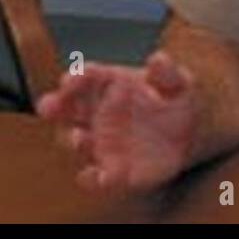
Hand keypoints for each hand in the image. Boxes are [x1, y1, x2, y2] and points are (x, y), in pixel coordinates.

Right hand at [37, 51, 199, 192]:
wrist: (189, 133)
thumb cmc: (175, 99)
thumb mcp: (177, 81)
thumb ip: (166, 73)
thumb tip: (158, 59)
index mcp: (110, 84)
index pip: (86, 77)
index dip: (75, 78)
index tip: (70, 79)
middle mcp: (97, 113)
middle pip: (67, 108)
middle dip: (55, 106)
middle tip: (49, 106)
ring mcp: (102, 142)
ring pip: (77, 141)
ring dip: (75, 140)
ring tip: (78, 137)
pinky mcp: (114, 170)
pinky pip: (97, 177)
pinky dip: (94, 179)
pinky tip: (98, 176)